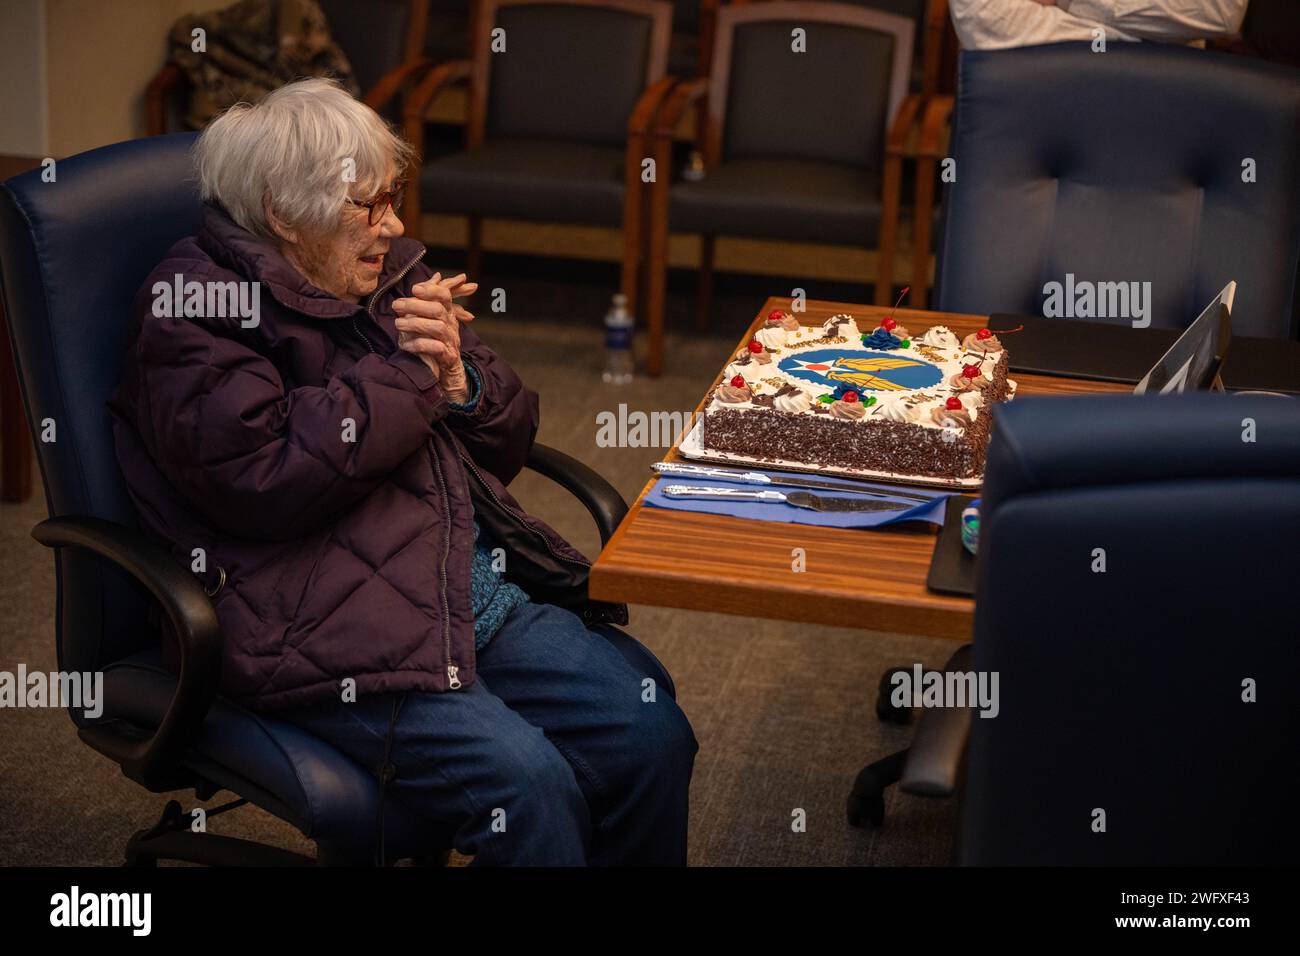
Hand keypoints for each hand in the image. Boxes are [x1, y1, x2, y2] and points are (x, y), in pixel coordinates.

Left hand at [393, 272, 477, 399]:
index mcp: (447, 314)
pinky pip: (435, 348)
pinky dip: (418, 345)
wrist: (445, 371)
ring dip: (415, 324)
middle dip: (416, 306)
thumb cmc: (432, 342)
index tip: (414, 289)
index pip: (445, 296)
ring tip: (398, 324)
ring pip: (437, 327)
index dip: (431, 290)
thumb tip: (435, 276)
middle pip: (438, 310)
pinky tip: (405, 345)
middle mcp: (451, 325)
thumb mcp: (429, 319)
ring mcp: (451, 341)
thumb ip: (428, 300)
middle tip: (396, 305)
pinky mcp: (447, 357)